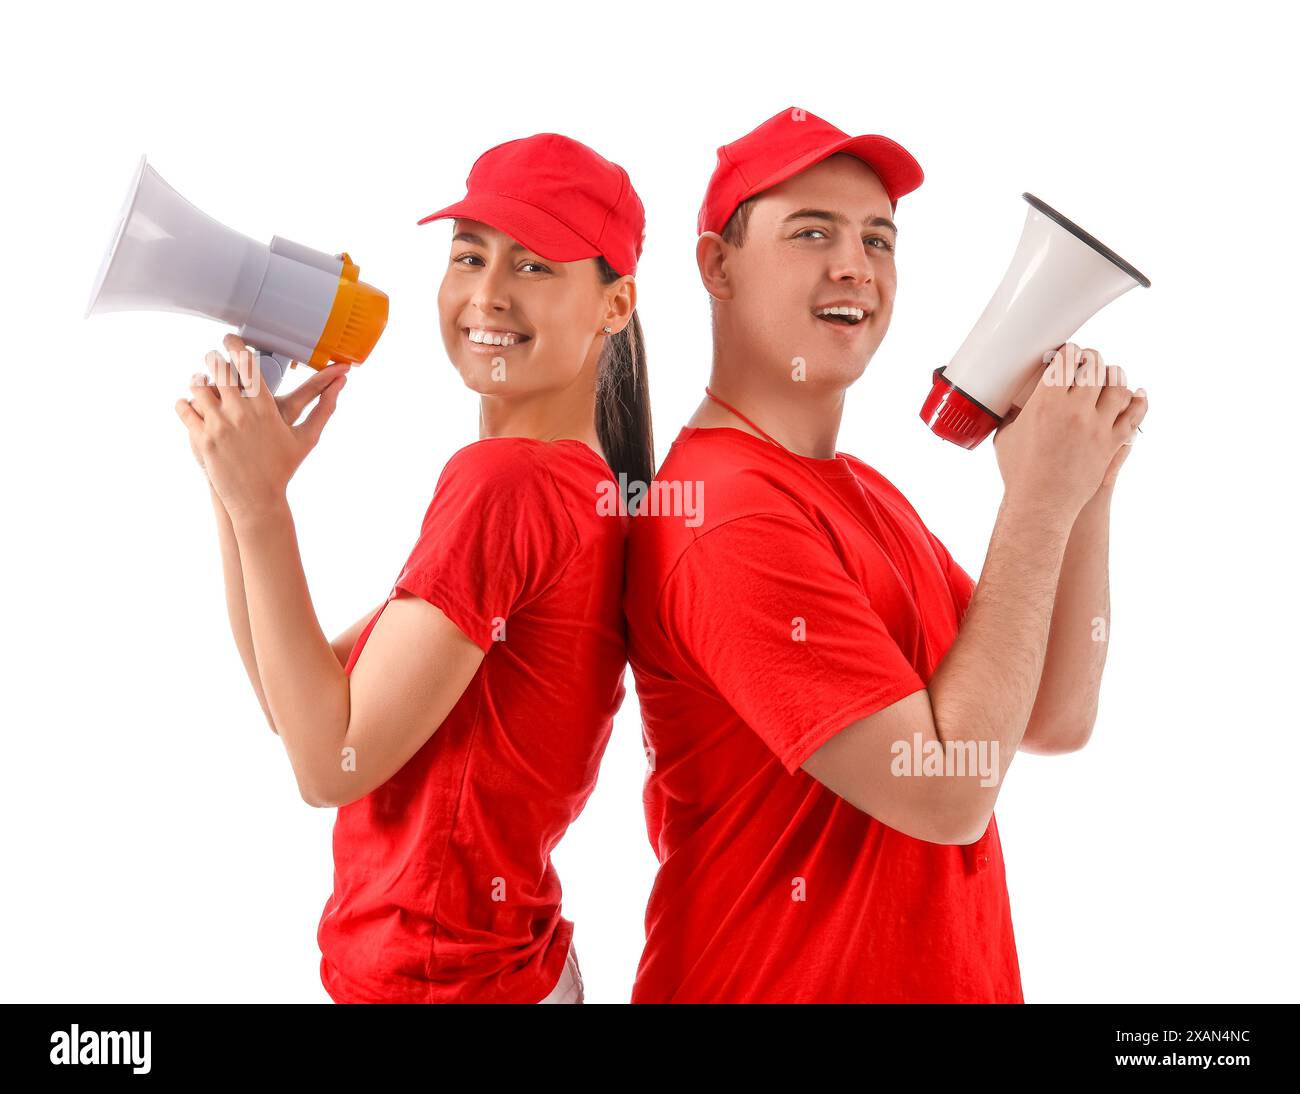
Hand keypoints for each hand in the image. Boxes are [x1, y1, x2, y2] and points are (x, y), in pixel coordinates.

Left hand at [175, 333, 349, 520]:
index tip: (231, 340)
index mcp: (265, 408)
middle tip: (214, 359)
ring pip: (198, 385)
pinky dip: (184, 402)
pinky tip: (191, 403)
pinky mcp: (201, 438)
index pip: (246, 363)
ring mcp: (218, 425)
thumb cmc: (283, 468)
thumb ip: (324, 408)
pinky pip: (184, 408)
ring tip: (201, 380)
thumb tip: (343, 384)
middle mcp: (239, 412)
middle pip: (219, 368)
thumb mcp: (307, 438)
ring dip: (198, 379)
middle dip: (214, 358)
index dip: (235, 345)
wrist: (257, 500)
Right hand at [993, 343, 1144, 516]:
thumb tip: (1013, 404)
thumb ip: (1013, 414)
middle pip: (1093, 367)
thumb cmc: (1019, 473)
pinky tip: (1136, 394)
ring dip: (1114, 374)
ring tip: (1110, 373)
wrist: (1041, 504)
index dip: (1069, 351)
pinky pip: (1133, 414)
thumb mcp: (1006, 436)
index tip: (1068, 352)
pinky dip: (1138, 401)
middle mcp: (1074, 410)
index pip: (1065, 361)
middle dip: (1091, 358)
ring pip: (1117, 385)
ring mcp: (1097, 426)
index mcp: (1045, 403)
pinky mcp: (1112, 443)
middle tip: (1088, 360)